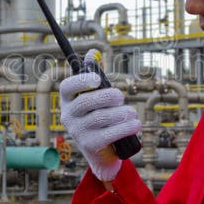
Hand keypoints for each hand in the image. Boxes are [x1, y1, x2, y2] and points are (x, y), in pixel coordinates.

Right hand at [59, 51, 140, 180]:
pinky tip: (136, 124)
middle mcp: (68, 116)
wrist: (101, 152)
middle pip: (86, 102)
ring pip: (100, 118)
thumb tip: (92, 52)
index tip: (98, 79)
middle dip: (107, 96)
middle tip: (121, 96)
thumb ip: (94, 74)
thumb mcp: (95, 97)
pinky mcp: (90, 145)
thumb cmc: (99, 117)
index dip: (81, 81)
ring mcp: (77, 132)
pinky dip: (125, 128)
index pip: (67, 87)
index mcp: (68, 100)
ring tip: (133, 112)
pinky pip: (108, 134)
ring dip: (120, 113)